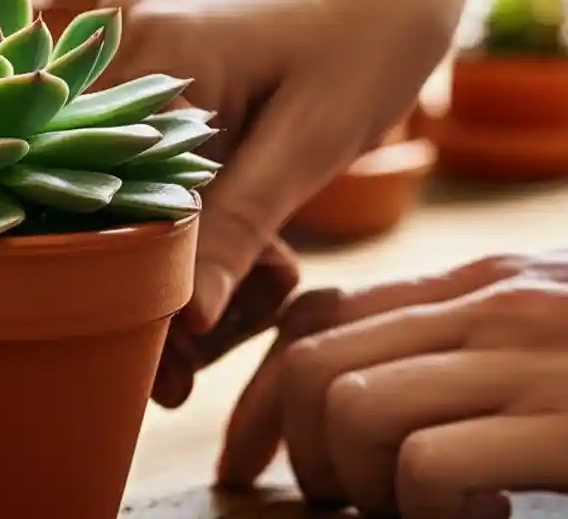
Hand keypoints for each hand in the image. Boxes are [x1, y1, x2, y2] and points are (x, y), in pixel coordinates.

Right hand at [100, 0, 483, 405]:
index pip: (112, 206)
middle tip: (189, 360)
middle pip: (96, 189)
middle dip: (139, 276)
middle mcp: (117, 38)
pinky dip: (161, 184)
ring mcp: (122, 29)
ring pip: (108, 164)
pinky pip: (128, 127)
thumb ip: (238, 222)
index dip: (133, 295)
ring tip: (211, 297)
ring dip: (150, 233)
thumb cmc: (374, 21)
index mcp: (158, 60)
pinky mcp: (141, 31)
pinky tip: (205, 218)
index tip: (164, 370)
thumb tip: (186, 320)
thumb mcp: (316, 134)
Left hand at [219, 251, 567, 518]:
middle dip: (299, 448)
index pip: (318, 315)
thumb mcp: (548, 339)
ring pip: (352, 408)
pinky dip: (429, 508)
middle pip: (312, 363)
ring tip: (417, 506)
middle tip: (343, 497)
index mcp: (480, 283)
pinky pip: (427, 463)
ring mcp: (529, 355)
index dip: (260, 397)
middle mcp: (494, 303)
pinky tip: (481, 512)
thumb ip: (461, 347)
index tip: (241, 460)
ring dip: (364, 480)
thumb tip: (356, 399)